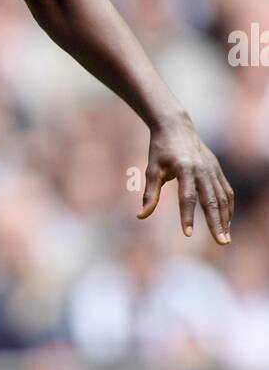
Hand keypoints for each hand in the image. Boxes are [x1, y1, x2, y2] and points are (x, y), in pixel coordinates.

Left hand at [137, 116, 232, 244]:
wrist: (176, 126)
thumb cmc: (160, 149)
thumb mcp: (152, 170)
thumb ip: (150, 194)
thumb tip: (141, 216)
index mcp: (184, 168)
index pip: (187, 196)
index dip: (187, 216)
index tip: (187, 234)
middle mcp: (202, 169)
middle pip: (211, 200)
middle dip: (217, 223)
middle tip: (221, 243)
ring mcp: (213, 169)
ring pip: (222, 197)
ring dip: (225, 219)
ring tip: (225, 239)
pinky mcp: (217, 169)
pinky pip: (226, 191)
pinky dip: (227, 208)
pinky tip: (226, 223)